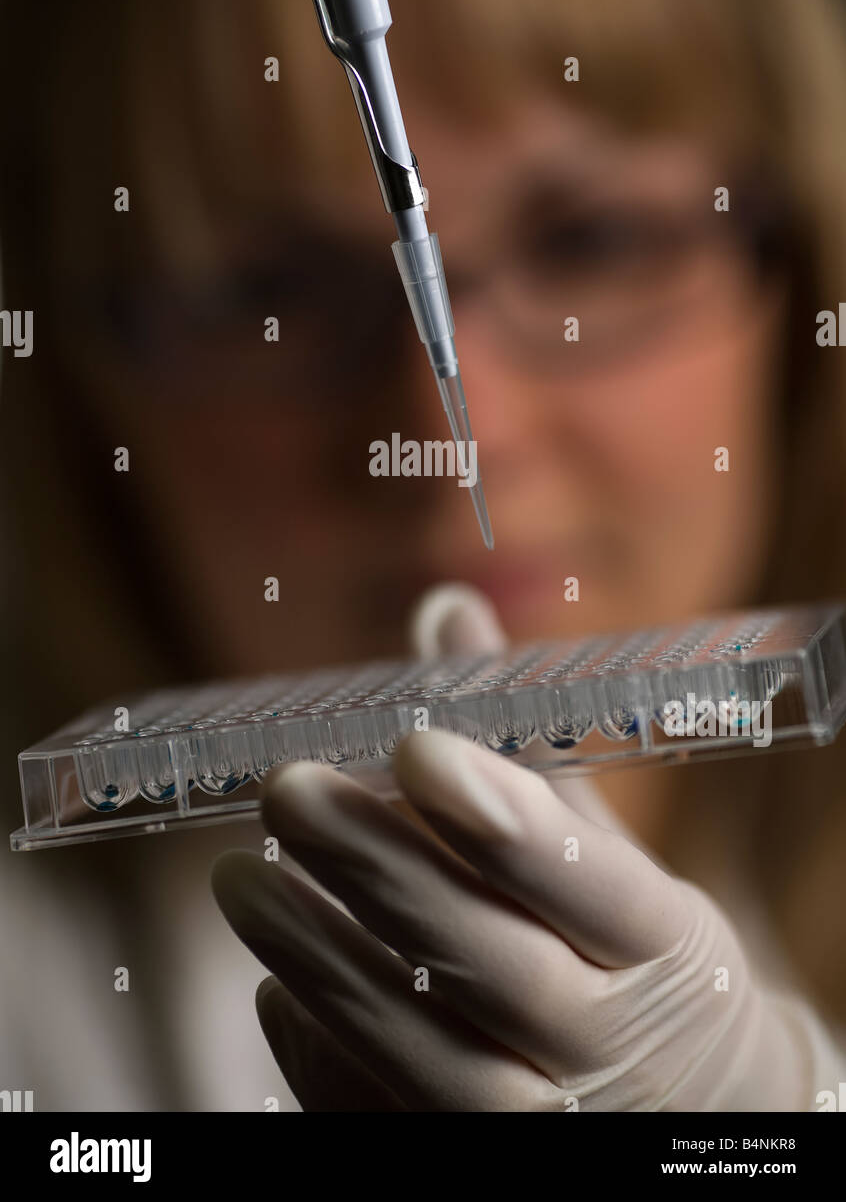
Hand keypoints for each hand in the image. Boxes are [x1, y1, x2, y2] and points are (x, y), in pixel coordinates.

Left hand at [211, 588, 820, 1111]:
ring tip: (242, 881)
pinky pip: (393, 1123)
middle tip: (286, 791)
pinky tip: (277, 985)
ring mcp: (547, 1120)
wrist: (689, 1108)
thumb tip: (444, 606)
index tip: (416, 744)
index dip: (505, 820)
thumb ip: (523, 740)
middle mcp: (610, 1047)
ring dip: (328, 966)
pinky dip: (328, 1057)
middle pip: (494, 967)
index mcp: (663, 948)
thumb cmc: (633, 955)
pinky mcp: (480, 1163)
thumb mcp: (608, 848)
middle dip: (385, 876)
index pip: (591, 883)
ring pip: (433, 1060)